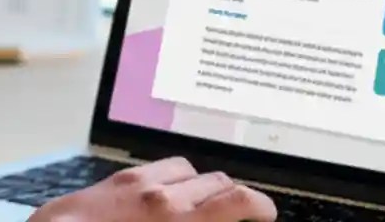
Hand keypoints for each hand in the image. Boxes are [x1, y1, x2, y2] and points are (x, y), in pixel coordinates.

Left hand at [28, 157, 276, 221]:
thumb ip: (196, 220)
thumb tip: (214, 213)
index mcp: (176, 218)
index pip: (236, 200)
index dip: (260, 205)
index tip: (267, 213)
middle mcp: (160, 196)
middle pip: (218, 182)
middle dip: (233, 198)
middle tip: (237, 214)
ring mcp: (138, 182)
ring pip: (190, 171)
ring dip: (200, 186)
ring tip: (200, 205)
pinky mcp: (118, 177)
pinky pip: (159, 168)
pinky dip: (172, 179)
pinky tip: (165, 196)